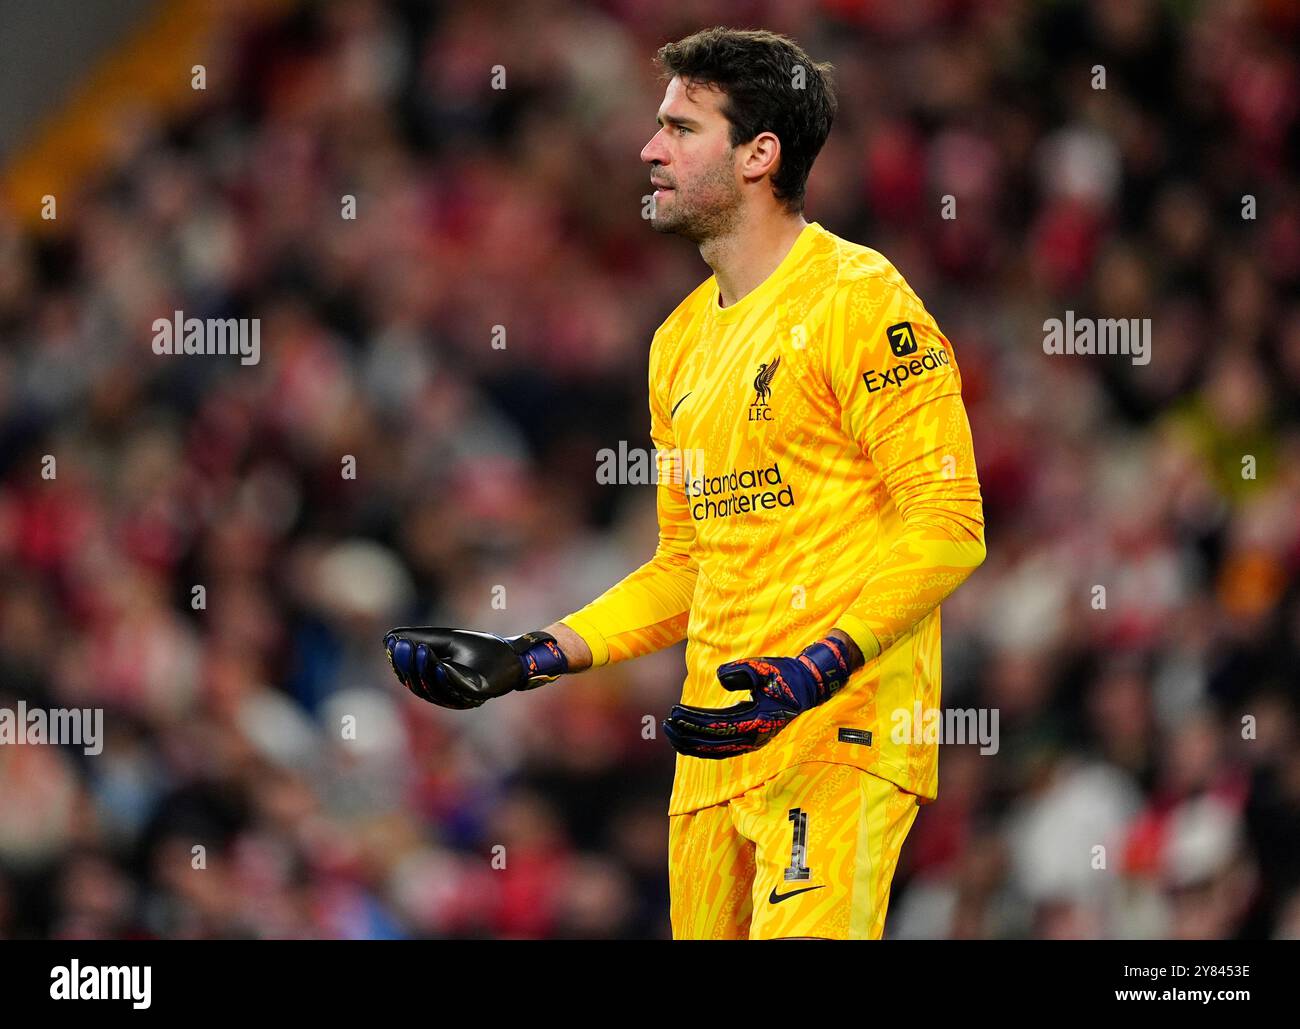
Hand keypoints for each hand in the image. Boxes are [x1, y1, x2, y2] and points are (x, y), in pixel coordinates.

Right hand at [383, 627, 566, 708]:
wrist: (513, 653)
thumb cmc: (481, 648)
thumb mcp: (447, 640)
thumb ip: (421, 639)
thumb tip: (390, 638)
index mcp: (436, 682)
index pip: (411, 676)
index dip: (400, 663)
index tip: (393, 645)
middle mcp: (446, 694)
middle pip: (419, 685)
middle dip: (408, 665)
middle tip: (402, 646)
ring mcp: (461, 697)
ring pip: (435, 689)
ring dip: (423, 670)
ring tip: (417, 649)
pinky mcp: (477, 694)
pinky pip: (456, 688)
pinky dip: (444, 677)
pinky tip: (436, 664)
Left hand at [662, 636, 853, 757]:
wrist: (807, 687)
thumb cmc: (784, 675)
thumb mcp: (764, 668)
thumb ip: (741, 670)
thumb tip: (720, 677)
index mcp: (757, 721)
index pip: (718, 726)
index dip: (694, 722)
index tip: (675, 713)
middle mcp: (754, 737)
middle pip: (714, 744)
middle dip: (687, 736)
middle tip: (666, 724)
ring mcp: (753, 741)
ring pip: (716, 751)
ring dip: (692, 744)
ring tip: (671, 734)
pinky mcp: (750, 739)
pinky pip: (722, 748)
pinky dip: (703, 746)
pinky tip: (687, 740)